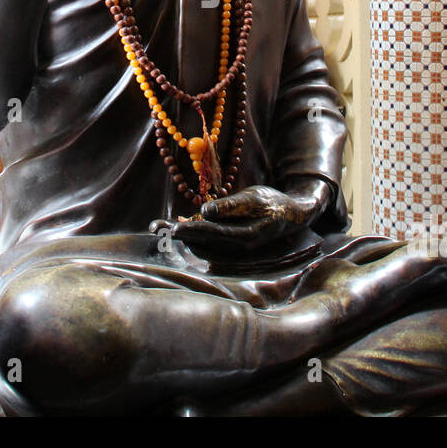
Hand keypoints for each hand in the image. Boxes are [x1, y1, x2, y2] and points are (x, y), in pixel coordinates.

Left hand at [153, 182, 330, 252]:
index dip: (192, 231)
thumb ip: (230, 206)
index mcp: (245, 236)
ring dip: (181, 237)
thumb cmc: (272, 203)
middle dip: (179, 235)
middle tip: (156, 228)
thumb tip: (204, 211)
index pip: (213, 234)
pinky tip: (179, 227)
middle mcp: (237, 248)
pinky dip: (191, 237)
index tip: (173, 227)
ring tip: (160, 227)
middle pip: (202, 243)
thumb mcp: (253, 197)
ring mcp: (234, 250)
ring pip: (202, 246)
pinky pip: (207, 245)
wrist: (290, 216)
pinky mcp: (230, 246)